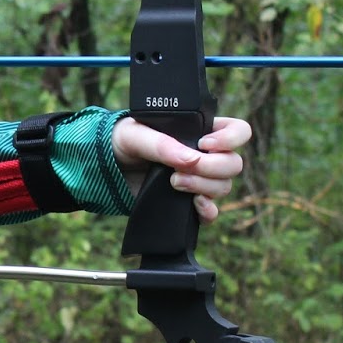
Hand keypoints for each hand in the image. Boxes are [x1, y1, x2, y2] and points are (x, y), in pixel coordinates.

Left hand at [111, 115, 251, 223]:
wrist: (104, 170)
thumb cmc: (122, 142)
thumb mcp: (135, 135)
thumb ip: (161, 144)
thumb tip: (191, 160)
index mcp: (200, 130)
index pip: (238, 131)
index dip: (231, 139)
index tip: (204, 144)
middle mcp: (205, 155)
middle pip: (233, 164)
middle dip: (211, 168)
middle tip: (179, 170)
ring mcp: (200, 180)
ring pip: (224, 187)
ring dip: (203, 187)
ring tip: (173, 183)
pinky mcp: (189, 203)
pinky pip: (212, 212)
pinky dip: (207, 211)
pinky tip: (193, 204)